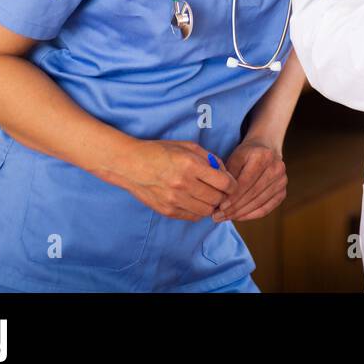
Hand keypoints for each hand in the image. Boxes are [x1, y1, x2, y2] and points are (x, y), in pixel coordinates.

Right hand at [119, 140, 236, 220]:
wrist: (130, 164)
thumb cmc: (161, 152)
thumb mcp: (188, 147)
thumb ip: (210, 159)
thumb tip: (225, 173)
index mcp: (190, 165)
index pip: (224, 182)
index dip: (233, 184)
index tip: (231, 184)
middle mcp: (183, 184)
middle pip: (217, 199)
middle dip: (223, 195)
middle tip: (220, 190)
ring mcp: (174, 200)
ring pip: (206, 211)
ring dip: (211, 204)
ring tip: (207, 196)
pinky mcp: (167, 210)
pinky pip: (192, 217)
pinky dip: (198, 211)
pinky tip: (195, 201)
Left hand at [213, 139, 286, 221]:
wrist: (266, 149)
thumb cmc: (247, 154)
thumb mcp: (235, 157)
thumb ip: (228, 175)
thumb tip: (220, 198)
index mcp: (263, 156)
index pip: (246, 182)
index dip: (232, 196)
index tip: (219, 207)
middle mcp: (277, 167)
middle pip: (253, 194)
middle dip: (234, 208)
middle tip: (219, 216)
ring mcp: (282, 180)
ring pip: (259, 203)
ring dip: (241, 213)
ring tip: (226, 217)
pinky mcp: (283, 191)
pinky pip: (267, 208)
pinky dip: (251, 215)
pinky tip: (239, 216)